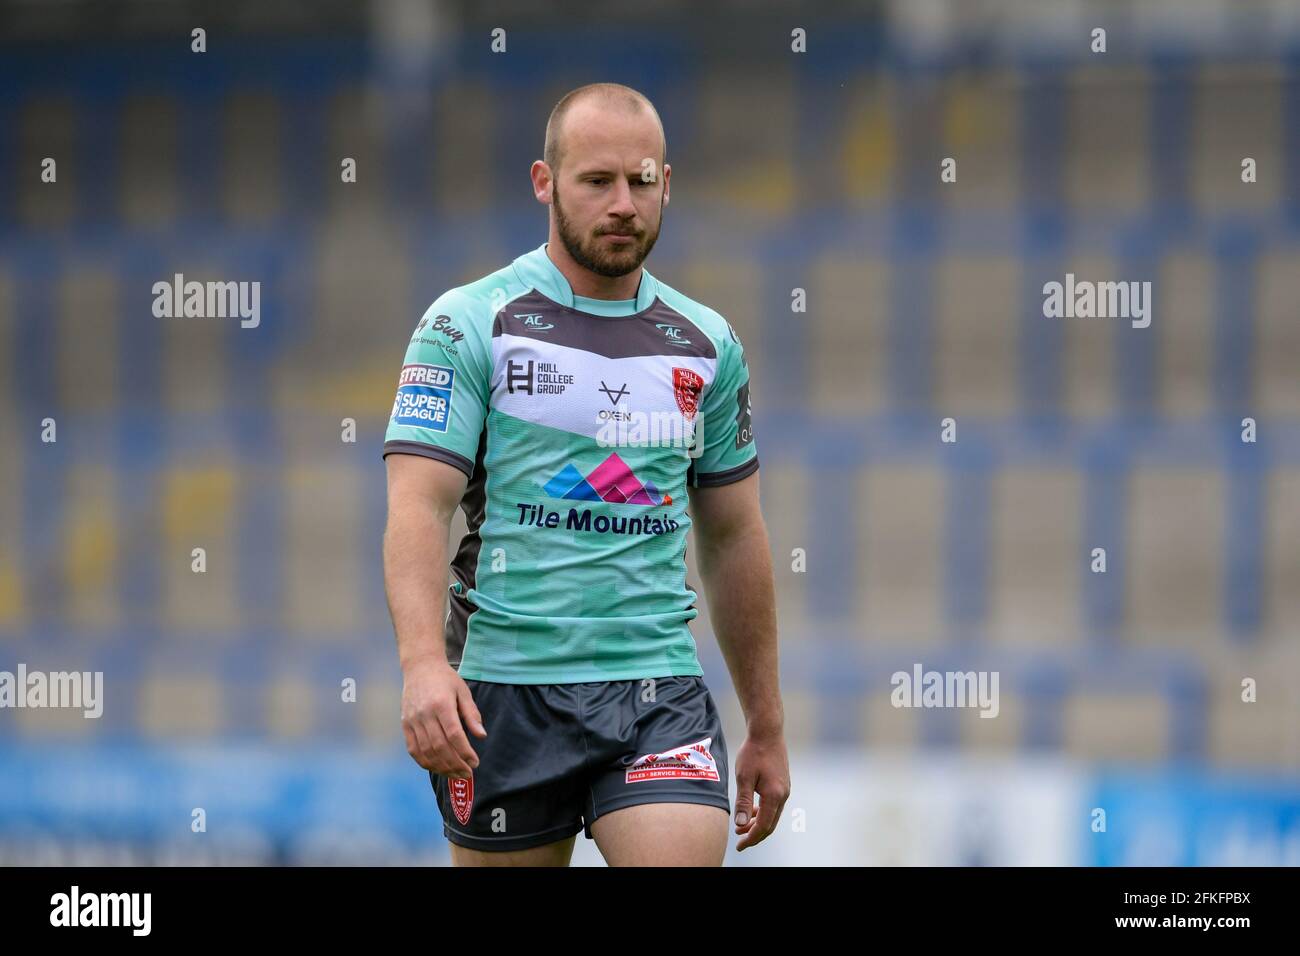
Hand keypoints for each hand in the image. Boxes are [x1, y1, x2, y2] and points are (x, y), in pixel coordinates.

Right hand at [400, 656, 486, 776]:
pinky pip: (413, 749)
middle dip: (455, 764)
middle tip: (468, 774)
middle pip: (440, 747)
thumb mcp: (463, 691)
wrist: (420, 667)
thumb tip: (481, 736)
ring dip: (441, 767)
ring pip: (426, 752)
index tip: (475, 763)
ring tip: (455, 774)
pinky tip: (438, 768)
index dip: (465, 752)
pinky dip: (425, 762)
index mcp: (441, 704)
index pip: (454, 735)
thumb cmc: (445, 679)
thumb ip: (472, 714)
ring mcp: (412, 721)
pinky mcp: (405, 725)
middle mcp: (425, 714)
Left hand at [732, 729, 789, 851]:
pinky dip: (763, 812)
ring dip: (758, 823)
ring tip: (741, 828)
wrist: (767, 732)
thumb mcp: (744, 777)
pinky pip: (774, 805)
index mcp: (774, 795)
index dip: (751, 838)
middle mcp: (783, 794)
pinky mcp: (782, 783)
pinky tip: (752, 811)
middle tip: (740, 842)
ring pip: (773, 814)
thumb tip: (741, 824)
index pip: (764, 826)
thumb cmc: (753, 752)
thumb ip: (743, 802)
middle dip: (755, 834)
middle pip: (770, 823)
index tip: (739, 846)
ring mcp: (785, 789)